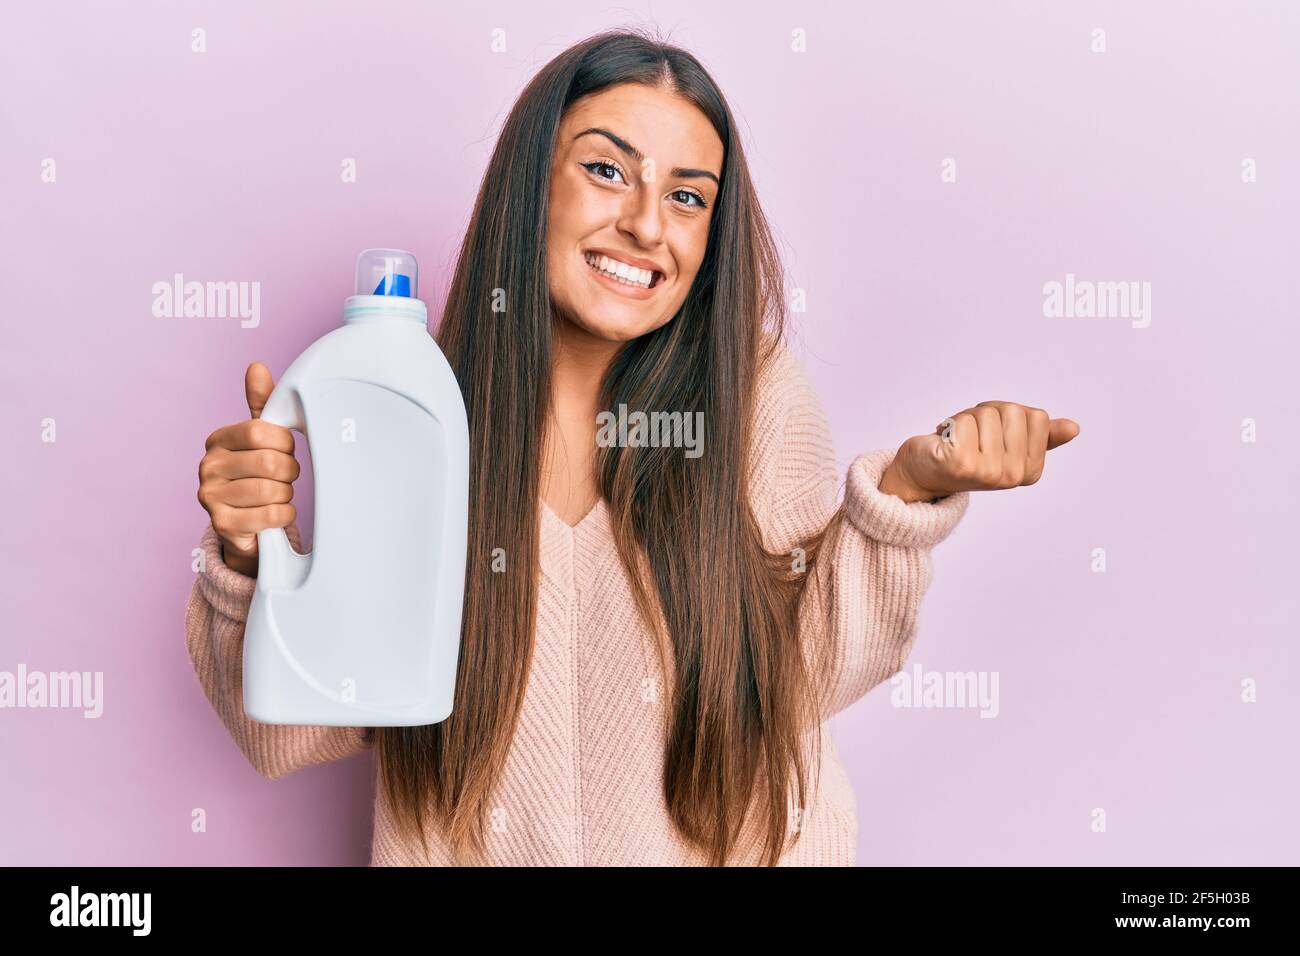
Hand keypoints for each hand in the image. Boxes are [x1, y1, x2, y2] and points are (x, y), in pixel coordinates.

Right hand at [196, 362, 299, 575]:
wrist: (248, 526)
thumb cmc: (258, 475)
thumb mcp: (262, 440)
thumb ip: (263, 406)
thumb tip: (256, 367)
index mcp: (218, 440)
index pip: (261, 432)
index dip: (285, 443)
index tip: (287, 450)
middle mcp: (208, 466)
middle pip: (270, 463)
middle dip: (289, 472)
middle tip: (286, 477)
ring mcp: (210, 496)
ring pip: (270, 490)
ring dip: (286, 494)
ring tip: (279, 494)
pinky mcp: (222, 524)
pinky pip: (269, 515)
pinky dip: (283, 514)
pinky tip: (278, 511)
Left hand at [878, 401, 1078, 502]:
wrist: (921, 473)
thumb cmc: (966, 452)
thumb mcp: (1007, 443)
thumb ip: (1040, 437)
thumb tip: (1074, 428)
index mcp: (1030, 470)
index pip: (1036, 416)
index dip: (1010, 415)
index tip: (992, 434)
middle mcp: (1012, 476)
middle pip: (1013, 411)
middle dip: (987, 413)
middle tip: (971, 435)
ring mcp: (988, 472)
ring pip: (987, 413)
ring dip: (967, 418)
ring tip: (957, 439)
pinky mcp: (961, 464)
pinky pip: (964, 421)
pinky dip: (950, 424)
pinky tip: (944, 444)